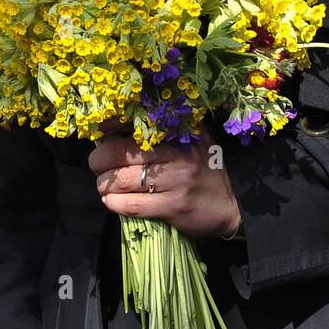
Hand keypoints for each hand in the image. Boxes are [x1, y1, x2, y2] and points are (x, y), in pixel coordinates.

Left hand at [88, 124, 240, 238]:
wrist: (232, 206)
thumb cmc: (205, 169)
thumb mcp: (194, 139)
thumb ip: (166, 128)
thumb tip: (120, 125)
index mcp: (181, 132)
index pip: (137, 121)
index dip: (110, 125)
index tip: (98, 131)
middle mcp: (179, 153)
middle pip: (121, 152)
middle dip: (99, 159)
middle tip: (97, 164)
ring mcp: (176, 181)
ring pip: (121, 179)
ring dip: (104, 184)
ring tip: (105, 184)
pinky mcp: (173, 207)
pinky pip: (132, 205)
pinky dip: (114, 203)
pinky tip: (112, 200)